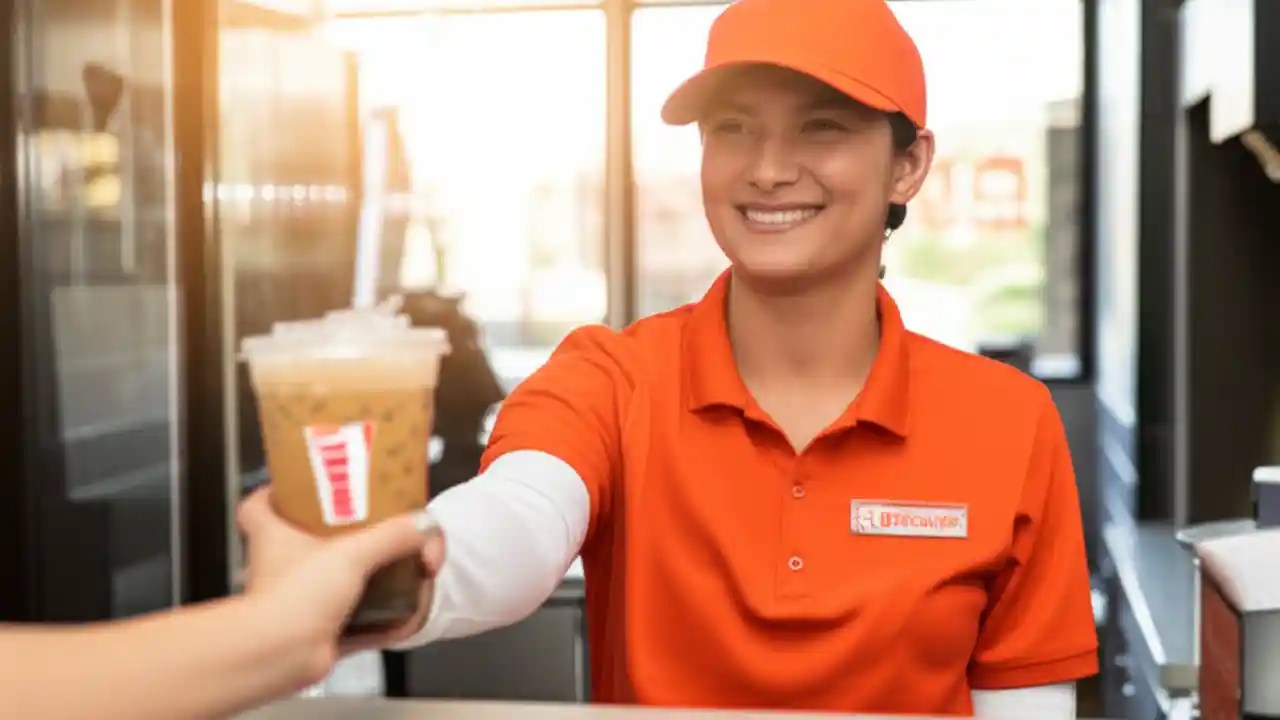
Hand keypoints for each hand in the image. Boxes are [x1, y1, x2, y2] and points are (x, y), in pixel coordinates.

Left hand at [236, 490, 445, 665]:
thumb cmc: (297, 595)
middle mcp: (281, 567)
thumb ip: (392, 536)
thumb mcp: (351, 553)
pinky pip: (354, 619)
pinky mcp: (317, 632)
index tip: (304, 485)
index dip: (278, 491)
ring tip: (398, 570)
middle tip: (376, 526)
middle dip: (345, 534)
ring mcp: (298, 601)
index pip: (259, 503)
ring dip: (368, 577)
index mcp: (274, 536)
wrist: (280, 657)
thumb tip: (425, 525)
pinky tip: (402, 616)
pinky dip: (379, 619)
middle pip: (308, 539)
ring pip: (335, 581)